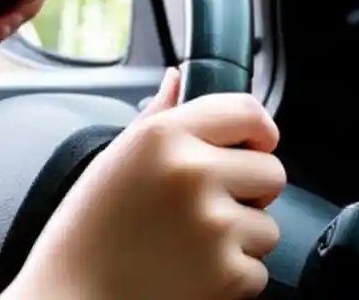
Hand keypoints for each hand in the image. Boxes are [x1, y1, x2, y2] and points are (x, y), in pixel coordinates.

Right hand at [7, 69, 286, 299]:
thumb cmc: (87, 233)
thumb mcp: (114, 159)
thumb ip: (156, 117)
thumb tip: (176, 79)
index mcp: (165, 136)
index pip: (247, 111)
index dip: (258, 131)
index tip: (252, 146)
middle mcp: (193, 172)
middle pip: (271, 170)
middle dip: (251, 192)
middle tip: (208, 209)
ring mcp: (214, 225)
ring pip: (268, 225)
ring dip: (240, 239)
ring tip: (189, 246)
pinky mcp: (228, 274)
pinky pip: (258, 269)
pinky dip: (233, 278)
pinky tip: (190, 274)